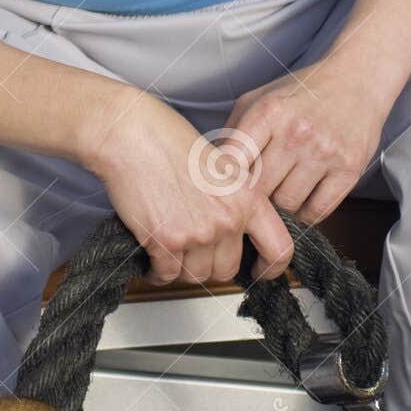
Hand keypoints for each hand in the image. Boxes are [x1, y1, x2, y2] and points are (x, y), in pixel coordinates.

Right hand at [81, 88, 292, 287]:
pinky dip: (157, 271)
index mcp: (248, 197)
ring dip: (181, 267)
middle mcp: (228, 218)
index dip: (271, 268)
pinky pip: (166, 274)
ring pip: (195, 275)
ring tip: (170, 247)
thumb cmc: (168, 140)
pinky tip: (152, 257)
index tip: (259, 271)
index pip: (278, 248)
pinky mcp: (166, 241)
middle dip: (208, 264)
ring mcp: (198, 232)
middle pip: (226, 270)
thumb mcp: (220, 165)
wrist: (132, 135)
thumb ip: (234, 200)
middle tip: (193, 249)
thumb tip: (234, 234)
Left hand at [218, 54, 390, 229]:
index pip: (233, 161)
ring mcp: (324, 152)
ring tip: (282, 189)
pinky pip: (317, 212)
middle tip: (256, 193)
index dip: (226, 182)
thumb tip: (210, 169)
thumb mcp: (260, 97)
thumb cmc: (302, 91)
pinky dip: (306, 212)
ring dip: (281, 204)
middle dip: (254, 195)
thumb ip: (233, 130)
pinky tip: (303, 197)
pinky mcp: (349, 170)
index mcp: (268, 112)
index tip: (225, 188)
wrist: (357, 79)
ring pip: (287, 204)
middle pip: (259, 189)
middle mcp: (295, 132)